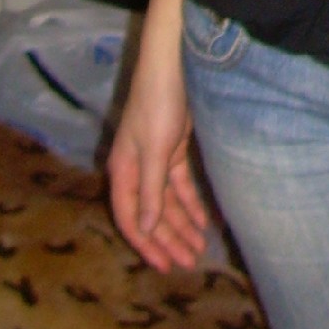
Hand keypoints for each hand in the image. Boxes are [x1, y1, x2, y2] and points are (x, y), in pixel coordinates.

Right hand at [107, 0, 209, 271]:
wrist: (172, 63)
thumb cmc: (158, 103)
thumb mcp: (154, 151)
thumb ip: (151, 191)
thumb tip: (145, 229)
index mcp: (124, 172)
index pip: (132, 218)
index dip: (147, 244)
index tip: (165, 266)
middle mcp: (136, 169)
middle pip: (152, 214)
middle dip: (169, 239)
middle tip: (189, 263)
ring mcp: (155, 159)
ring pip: (168, 201)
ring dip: (182, 224)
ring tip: (199, 248)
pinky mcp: (173, 149)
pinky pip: (181, 185)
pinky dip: (191, 203)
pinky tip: (204, 220)